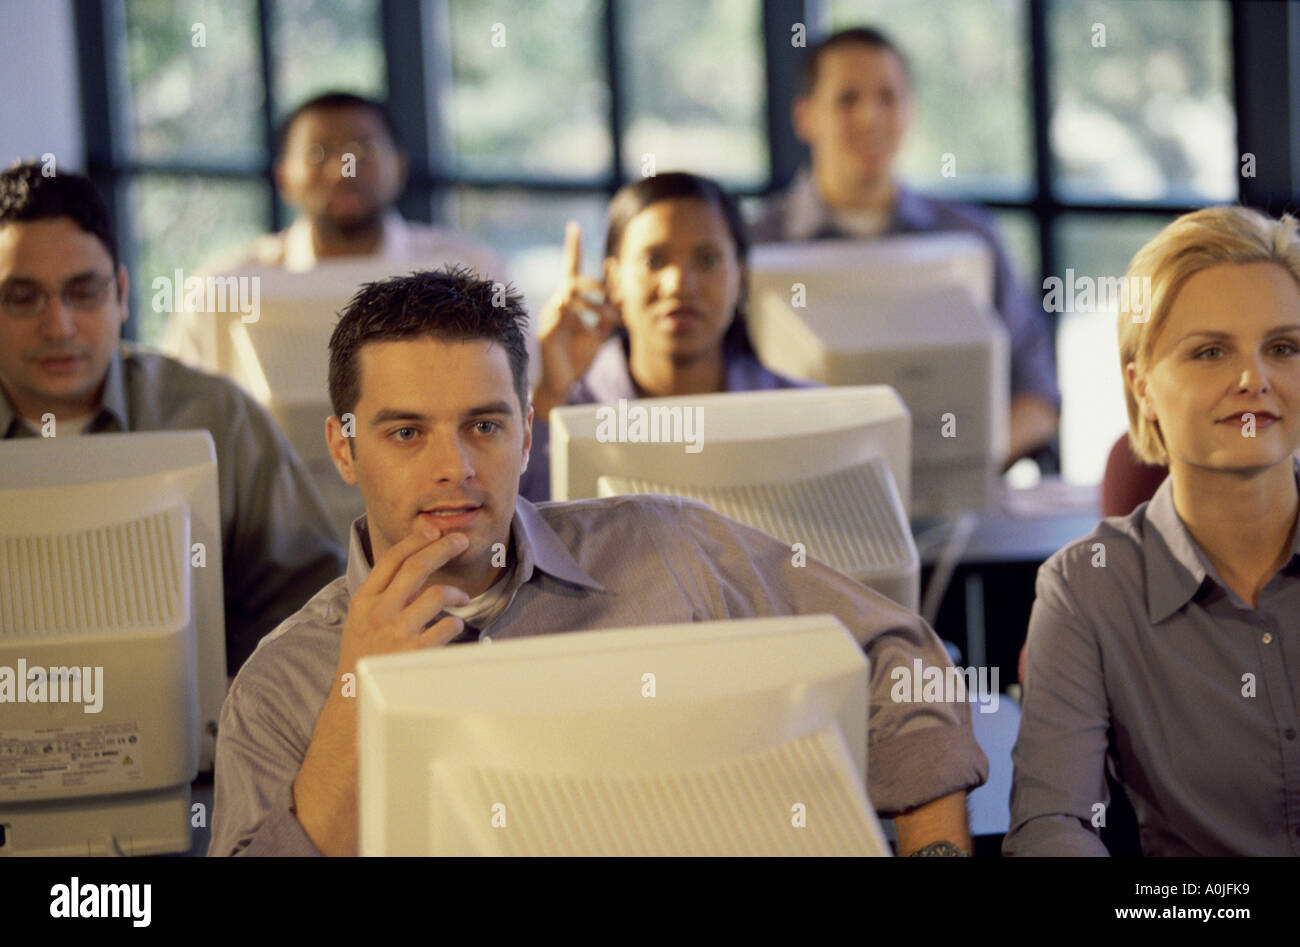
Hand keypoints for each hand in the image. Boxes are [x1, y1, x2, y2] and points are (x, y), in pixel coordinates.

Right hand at [335, 522, 472, 678]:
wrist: (355, 697)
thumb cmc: (364, 653)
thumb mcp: (362, 617)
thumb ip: (385, 593)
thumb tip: (417, 563)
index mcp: (364, 599)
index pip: (391, 559)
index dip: (415, 540)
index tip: (433, 531)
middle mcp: (379, 612)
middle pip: (416, 567)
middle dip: (443, 548)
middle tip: (460, 541)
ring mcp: (397, 632)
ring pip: (436, 594)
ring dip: (456, 592)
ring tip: (462, 598)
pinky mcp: (416, 652)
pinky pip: (447, 626)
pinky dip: (456, 623)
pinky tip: (454, 624)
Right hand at [533, 221, 619, 418]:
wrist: (564, 382)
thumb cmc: (578, 357)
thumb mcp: (600, 331)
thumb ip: (610, 312)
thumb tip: (622, 293)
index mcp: (569, 302)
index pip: (571, 268)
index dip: (573, 248)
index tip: (575, 227)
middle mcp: (557, 304)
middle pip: (573, 278)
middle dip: (596, 283)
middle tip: (612, 296)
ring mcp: (550, 316)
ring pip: (571, 293)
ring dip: (595, 302)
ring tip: (609, 318)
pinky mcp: (547, 329)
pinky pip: (566, 312)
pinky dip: (583, 316)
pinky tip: (590, 329)